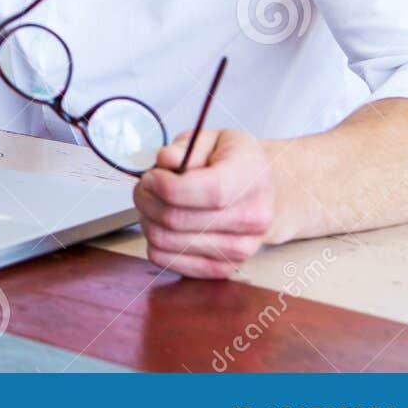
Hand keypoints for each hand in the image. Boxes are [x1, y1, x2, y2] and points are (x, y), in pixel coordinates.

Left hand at [133, 129, 279, 278]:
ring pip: (166, 241)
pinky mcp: (222, 268)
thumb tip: (165, 161)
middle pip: (178, 219)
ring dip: (147, 218)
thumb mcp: (214, 139)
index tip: (152, 176)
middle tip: (144, 185)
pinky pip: (168, 261)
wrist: (262, 193)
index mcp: (251, 179)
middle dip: (147, 198)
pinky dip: (154, 241)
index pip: (210, 192)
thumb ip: (186, 147)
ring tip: (152, 201)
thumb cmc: (233, 162)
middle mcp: (251, 219)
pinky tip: (161, 223)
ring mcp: (239, 249)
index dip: (168, 185)